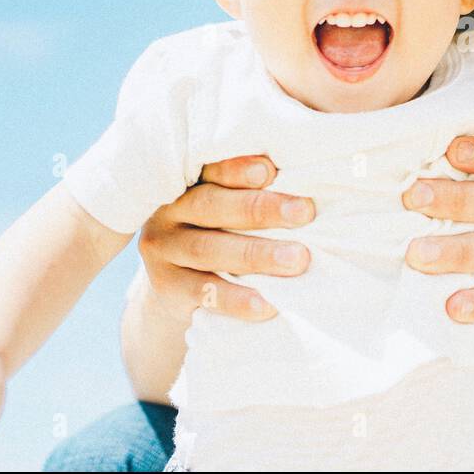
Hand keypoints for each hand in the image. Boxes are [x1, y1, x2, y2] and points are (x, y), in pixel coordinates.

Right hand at [139, 155, 314, 322]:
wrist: (177, 287)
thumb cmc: (222, 232)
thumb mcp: (229, 208)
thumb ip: (255, 194)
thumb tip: (309, 192)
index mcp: (187, 182)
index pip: (210, 169)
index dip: (237, 169)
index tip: (270, 171)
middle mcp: (169, 212)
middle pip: (211, 205)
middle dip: (259, 209)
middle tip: (304, 213)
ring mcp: (164, 251)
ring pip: (207, 250)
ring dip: (256, 255)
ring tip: (298, 260)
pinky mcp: (167, 288)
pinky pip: (202, 293)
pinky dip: (236, 299)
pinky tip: (267, 304)